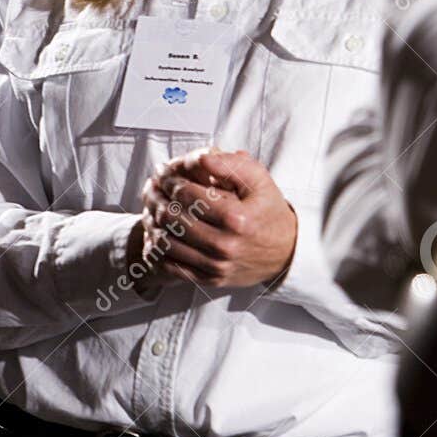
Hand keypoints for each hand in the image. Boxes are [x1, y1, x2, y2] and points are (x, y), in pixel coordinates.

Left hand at [141, 146, 297, 289]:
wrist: (286, 252)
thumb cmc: (268, 210)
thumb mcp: (259, 180)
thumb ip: (231, 165)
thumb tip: (202, 156)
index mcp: (236, 218)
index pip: (187, 195)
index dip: (169, 180)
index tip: (163, 171)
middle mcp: (224, 245)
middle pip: (172, 218)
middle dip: (155, 197)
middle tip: (151, 186)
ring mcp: (216, 265)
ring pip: (167, 243)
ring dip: (152, 221)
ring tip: (151, 206)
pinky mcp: (210, 279)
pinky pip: (171, 266)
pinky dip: (158, 247)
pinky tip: (157, 231)